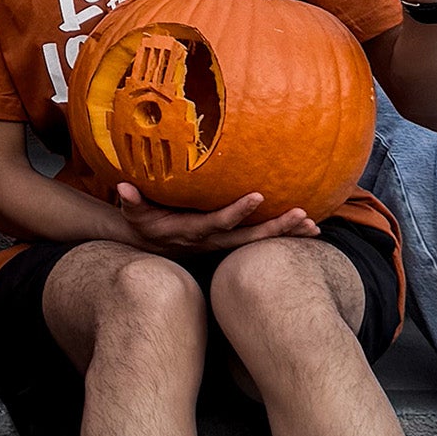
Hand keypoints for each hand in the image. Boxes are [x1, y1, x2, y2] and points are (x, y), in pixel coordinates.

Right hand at [114, 183, 317, 253]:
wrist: (153, 247)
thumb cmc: (143, 224)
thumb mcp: (133, 214)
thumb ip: (131, 202)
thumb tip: (123, 188)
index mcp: (192, 231)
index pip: (218, 222)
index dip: (237, 211)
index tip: (258, 196)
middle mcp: (213, 241)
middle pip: (249, 238)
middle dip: (275, 228)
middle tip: (301, 216)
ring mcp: (224, 244)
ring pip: (259, 242)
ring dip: (286, 235)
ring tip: (313, 227)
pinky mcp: (232, 243)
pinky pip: (260, 241)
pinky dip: (283, 236)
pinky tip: (307, 230)